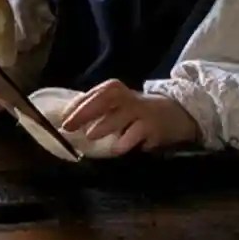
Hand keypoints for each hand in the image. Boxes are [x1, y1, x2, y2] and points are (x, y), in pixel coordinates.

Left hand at [60, 79, 198, 155]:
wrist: (176, 114)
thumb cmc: (138, 112)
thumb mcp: (118, 105)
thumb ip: (96, 109)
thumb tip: (68, 117)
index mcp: (116, 90)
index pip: (95, 94)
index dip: (78, 105)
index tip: (63, 118)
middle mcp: (128, 98)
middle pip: (105, 100)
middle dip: (85, 113)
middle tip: (68, 127)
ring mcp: (142, 112)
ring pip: (120, 117)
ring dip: (104, 126)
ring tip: (90, 135)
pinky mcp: (153, 128)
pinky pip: (136, 135)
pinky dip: (125, 142)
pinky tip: (117, 149)